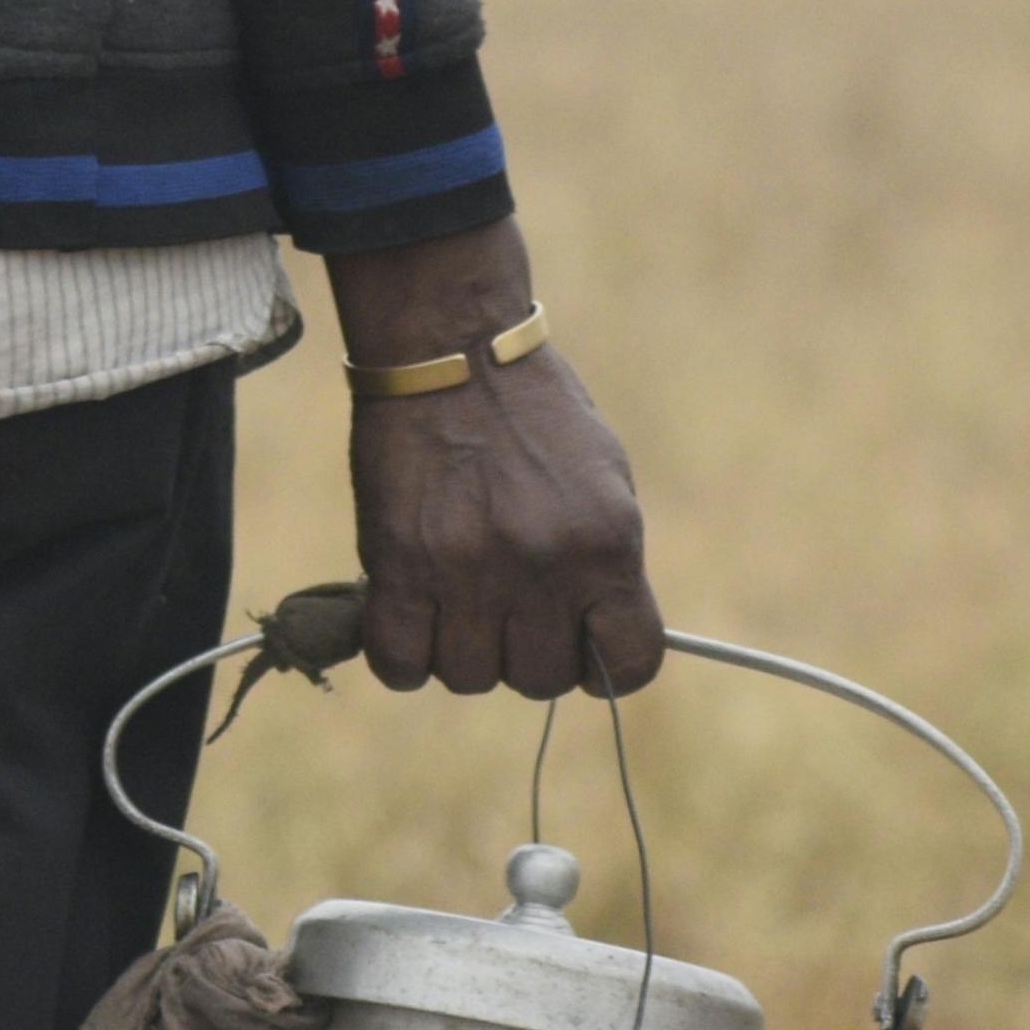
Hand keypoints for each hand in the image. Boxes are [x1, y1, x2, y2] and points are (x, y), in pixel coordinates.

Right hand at [327, 229, 660, 701]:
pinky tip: (409, 619)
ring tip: (454, 602)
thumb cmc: (532, 412)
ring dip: (463, 651)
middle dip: (526, 655)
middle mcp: (544, 566)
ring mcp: (468, 570)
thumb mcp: (603, 480)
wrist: (451, 349)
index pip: (630, 663)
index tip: (582, 647)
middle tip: (506, 609)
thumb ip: (607, 563)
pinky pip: (399, 662)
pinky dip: (403, 655)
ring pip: (469, 678)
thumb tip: (599, 636)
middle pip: (541, 679)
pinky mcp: (399, 565)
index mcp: (607, 544)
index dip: (605, 667)